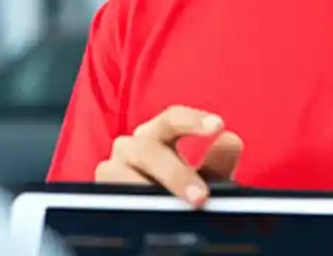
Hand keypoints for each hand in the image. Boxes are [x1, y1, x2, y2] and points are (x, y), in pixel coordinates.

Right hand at [94, 105, 243, 206]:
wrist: (152, 216)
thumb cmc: (178, 190)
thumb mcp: (205, 178)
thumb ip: (219, 162)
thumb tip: (231, 140)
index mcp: (157, 133)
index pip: (173, 118)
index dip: (193, 120)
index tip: (218, 125)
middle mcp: (131, 146)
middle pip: (148, 148)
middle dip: (176, 173)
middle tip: (201, 197)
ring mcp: (112, 169)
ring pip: (123, 173)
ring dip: (148, 191)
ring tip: (172, 208)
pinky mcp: (101, 193)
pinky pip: (110, 196)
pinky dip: (129, 204)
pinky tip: (146, 213)